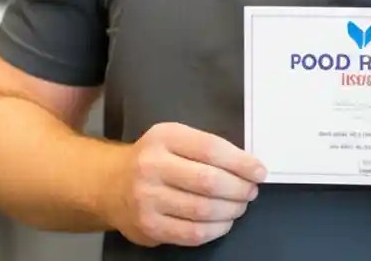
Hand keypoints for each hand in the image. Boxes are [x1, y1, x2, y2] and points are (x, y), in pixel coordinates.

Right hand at [105, 122, 266, 247]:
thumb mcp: (174, 139)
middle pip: (209, 181)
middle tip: (250, 191)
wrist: (111, 184)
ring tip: (239, 206)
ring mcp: (147, 198)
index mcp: (164, 137)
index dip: (241, 163)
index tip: (259, 171)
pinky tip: (223, 222)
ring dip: (231, 210)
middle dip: (239, 189)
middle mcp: (151, 166)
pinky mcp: (148, 226)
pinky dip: (216, 229)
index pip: (212, 149)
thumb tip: (248, 167)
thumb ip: (206, 148)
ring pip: (203, 210)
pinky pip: (192, 233)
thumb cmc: (154, 159)